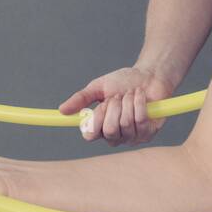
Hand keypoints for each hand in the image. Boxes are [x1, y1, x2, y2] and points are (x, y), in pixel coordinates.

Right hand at [58, 66, 174, 146]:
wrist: (149, 74)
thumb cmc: (124, 82)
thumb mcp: (99, 87)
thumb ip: (82, 99)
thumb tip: (62, 110)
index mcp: (101, 127)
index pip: (90, 135)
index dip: (95, 119)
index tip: (101, 104)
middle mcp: (116, 136)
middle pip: (109, 130)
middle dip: (114, 107)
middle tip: (119, 96)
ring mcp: (132, 137)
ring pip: (126, 124)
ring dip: (128, 102)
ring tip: (131, 94)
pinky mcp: (149, 133)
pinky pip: (141, 120)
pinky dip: (139, 103)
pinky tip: (141, 95)